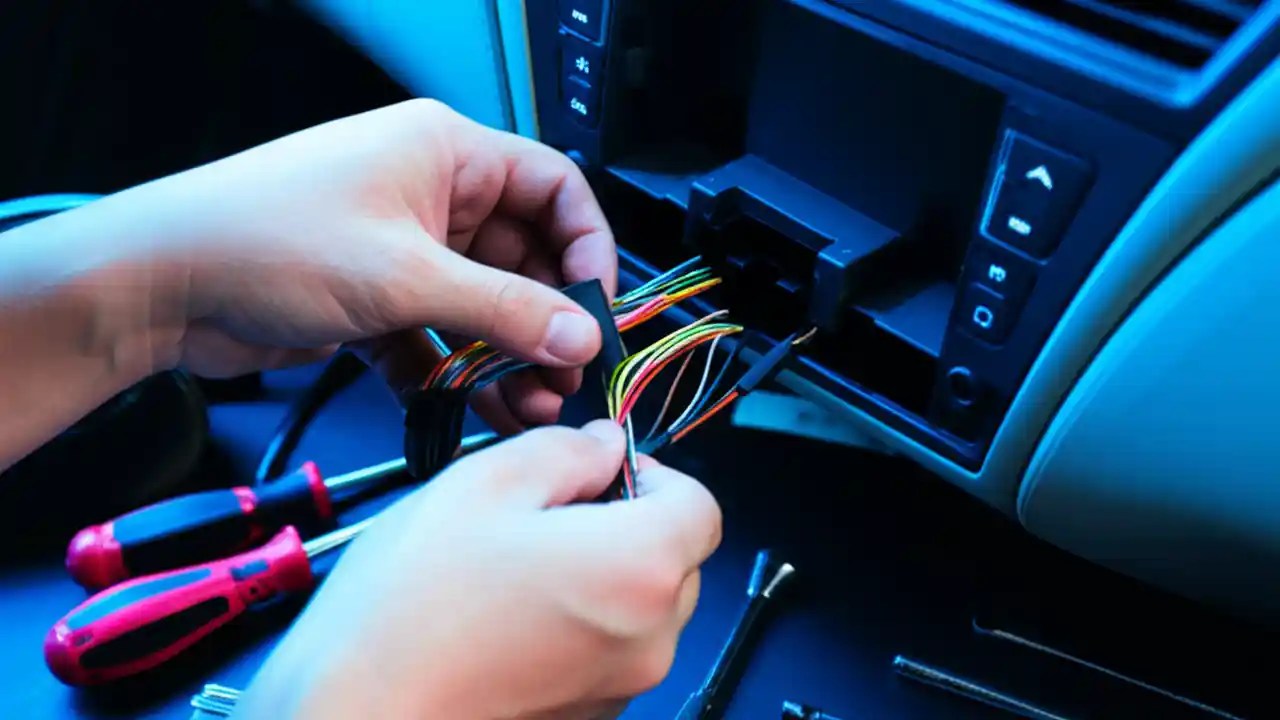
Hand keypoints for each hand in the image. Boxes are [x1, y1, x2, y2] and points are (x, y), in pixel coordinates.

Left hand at [37, 99, 616, 430]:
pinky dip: (457, 372)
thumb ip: (504, 311)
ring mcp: (401, 250)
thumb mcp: (406, 277)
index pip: (553, 187)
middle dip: (547, 319)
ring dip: (507, 356)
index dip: (585, 246)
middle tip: (566, 374)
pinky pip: (438, 336)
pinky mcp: (374, 299)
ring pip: (482, 305)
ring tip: (528, 404)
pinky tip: (474, 408)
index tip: (597, 306)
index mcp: (445, 153)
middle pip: (523, 256)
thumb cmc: (262, 238)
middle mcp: (429, 195)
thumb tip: (579, 332)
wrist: (160, 284)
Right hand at [232, 422, 722, 719]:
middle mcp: (646, 639)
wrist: (351, 715)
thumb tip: (602, 446)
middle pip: (674, 558)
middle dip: (623, 523)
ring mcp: (617, 688)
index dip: (652, 473)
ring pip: (637, 608)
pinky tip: (503, 617)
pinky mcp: (584, 717)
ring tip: (510, 569)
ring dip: (595, 576)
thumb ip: (565, 450)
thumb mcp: (483, 483)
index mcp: (637, 569)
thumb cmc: (407, 614)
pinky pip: (602, 653)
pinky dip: (572, 626)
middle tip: (543, 513)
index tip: (601, 468)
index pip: (702, 505)